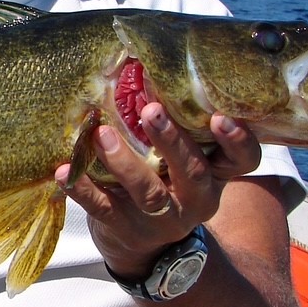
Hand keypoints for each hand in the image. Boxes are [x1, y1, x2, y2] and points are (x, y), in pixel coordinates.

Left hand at [55, 102, 261, 279]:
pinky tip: (64, 170)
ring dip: (124, 162)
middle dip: (171, 141)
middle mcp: (195, 199)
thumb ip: (180, 125)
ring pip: (147, 192)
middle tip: (151, 110)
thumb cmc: (166, 181)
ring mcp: (160, 218)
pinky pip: (102, 208)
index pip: (243, 160)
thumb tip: (145, 60)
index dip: (238, 140)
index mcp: (216, 175)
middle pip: (192, 171)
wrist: (144, 246)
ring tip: (102, 134)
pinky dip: (82, 189)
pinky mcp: (123, 228)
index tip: (220, 117)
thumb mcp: (184, 160)